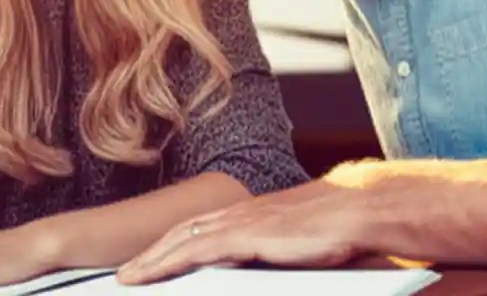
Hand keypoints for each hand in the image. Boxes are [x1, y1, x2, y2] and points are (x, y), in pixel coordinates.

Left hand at [116, 179, 363, 284]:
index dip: (172, 243)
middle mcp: (239, 213)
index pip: (200, 227)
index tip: (152, 258)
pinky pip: (195, 251)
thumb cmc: (342, 225)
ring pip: (180, 240)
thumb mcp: (301, 241)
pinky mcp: (245, 236)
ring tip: (127, 278)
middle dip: (151, 253)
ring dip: (151, 259)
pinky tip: (150, 274)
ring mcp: (240, 222)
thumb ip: (277, 251)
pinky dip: (168, 262)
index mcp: (251, 213)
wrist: (361, 207)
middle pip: (181, 232)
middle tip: (125, 272)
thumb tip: (273, 261)